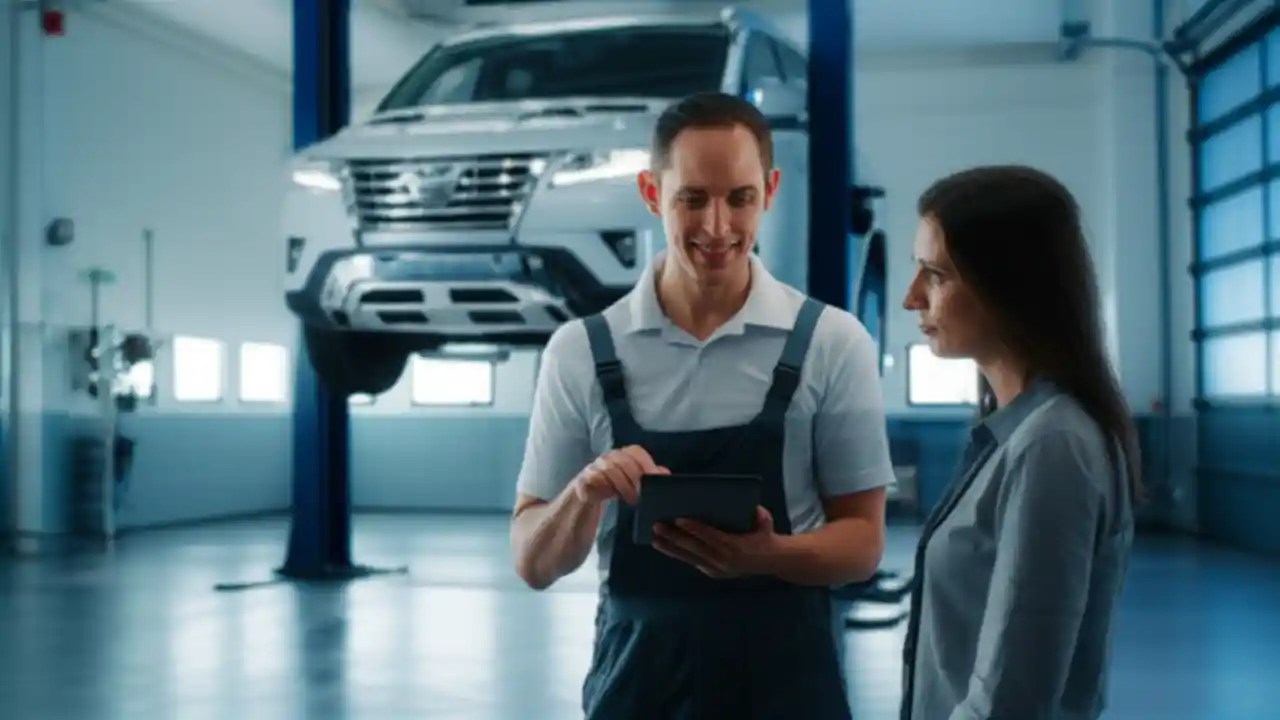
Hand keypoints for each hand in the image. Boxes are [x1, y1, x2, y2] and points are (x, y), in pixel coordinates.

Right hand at [571, 445, 668, 506]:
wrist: (584, 499)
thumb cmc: (612, 488)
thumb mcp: (632, 482)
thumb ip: (647, 476)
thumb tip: (665, 473)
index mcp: (621, 456)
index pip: (636, 451)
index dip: (646, 463)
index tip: (654, 478)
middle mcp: (607, 458)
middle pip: (624, 460)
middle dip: (635, 477)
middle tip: (642, 494)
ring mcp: (593, 468)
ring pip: (609, 469)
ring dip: (622, 484)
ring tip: (630, 500)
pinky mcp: (581, 481)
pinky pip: (591, 480)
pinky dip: (599, 487)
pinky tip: (606, 496)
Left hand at [652, 506, 780, 578]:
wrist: (772, 562)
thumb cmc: (765, 536)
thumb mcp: (765, 522)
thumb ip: (759, 515)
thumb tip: (750, 506)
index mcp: (736, 547)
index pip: (711, 536)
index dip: (695, 528)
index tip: (679, 519)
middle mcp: (724, 561)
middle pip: (695, 547)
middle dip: (675, 537)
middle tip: (657, 525)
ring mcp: (717, 569)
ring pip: (690, 557)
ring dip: (670, 548)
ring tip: (654, 538)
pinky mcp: (712, 572)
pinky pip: (692, 561)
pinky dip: (678, 554)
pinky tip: (664, 546)